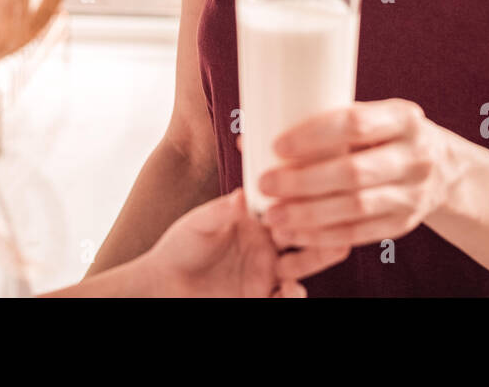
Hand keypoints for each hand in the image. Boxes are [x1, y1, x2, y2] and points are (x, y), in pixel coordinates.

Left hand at [144, 188, 349, 296]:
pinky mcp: (263, 294)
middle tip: (323, 230)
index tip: (307, 200)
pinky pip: (289, 295)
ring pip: (309, 261)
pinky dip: (295, 294)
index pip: (291, 202)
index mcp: (257, 216)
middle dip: (323, 228)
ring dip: (317, 258)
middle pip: (310, 229)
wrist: (165, 283)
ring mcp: (269, 269)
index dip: (303, 199)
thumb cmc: (180, 246)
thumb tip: (242, 193)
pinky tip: (290, 289)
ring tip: (309, 258)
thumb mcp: (198, 224)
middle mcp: (269, 241)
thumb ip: (221, 211)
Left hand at [259, 99, 455, 248]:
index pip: (356, 123)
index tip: (277, 146)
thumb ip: (322, 125)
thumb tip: (250, 137)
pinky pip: (359, 233)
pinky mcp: (403, 224)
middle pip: (354, 171)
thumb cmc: (386, 135)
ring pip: (355, 207)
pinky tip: (295, 233)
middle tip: (266, 184)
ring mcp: (412, 193)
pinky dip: (323, 236)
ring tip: (273, 216)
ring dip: (309, 214)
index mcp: (403, 118)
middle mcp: (414, 156)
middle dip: (304, 181)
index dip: (314, 135)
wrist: (443, 169)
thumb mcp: (372, 117)